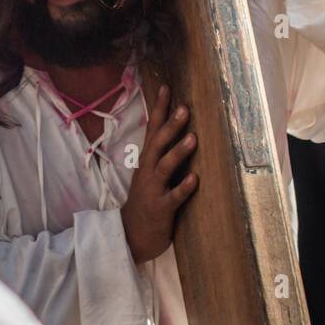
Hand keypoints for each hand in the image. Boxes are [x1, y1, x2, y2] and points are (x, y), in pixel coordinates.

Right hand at [121, 85, 196, 264]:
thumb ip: (160, 154)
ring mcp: (153, 190)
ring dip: (178, 152)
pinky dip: (183, 188)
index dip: (159, 109)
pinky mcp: (161, 209)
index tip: (167, 88)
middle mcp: (148, 172)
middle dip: (170, 126)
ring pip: (165, 167)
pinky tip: (195, 180)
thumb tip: (176, 130)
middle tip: (185, 108)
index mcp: (146, 161)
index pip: (152, 129)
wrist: (129, 236)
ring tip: (193, 138)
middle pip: (158, 144)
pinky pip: (173, 197)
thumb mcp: (149, 174)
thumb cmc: (145, 202)